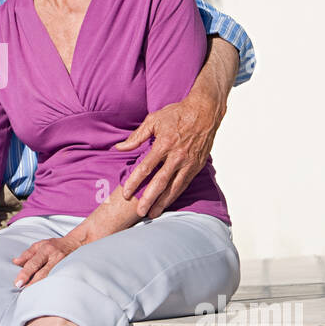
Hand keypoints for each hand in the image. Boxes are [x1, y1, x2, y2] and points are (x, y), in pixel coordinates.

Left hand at [12, 235, 79, 287]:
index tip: (18, 283)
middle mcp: (56, 257)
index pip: (34, 263)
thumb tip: (15, 262)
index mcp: (46, 250)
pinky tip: (46, 293)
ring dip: (42, 287)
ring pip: (52, 278)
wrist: (76, 243)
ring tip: (33, 295)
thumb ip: (27, 254)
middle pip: (43, 273)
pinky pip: (60, 280)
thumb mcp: (40, 245)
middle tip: (24, 292)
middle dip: (33, 284)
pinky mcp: (70, 270)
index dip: (25, 274)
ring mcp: (65, 265)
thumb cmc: (55, 245)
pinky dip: (52, 287)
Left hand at [114, 91, 224, 218]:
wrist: (205, 111)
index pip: (146, 167)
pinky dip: (175, 195)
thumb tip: (119, 148)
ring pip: (174, 187)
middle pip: (160, 182)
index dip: (135, 181)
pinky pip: (184, 184)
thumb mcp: (154, 120)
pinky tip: (167, 203)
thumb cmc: (177, 114)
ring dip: (162, 202)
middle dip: (149, 198)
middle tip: (139, 212)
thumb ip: (136, 137)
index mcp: (164, 144)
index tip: (126, 193)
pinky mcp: (196, 166)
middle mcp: (177, 156)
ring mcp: (188, 162)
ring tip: (152, 214)